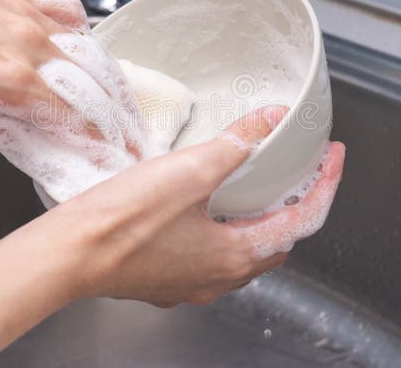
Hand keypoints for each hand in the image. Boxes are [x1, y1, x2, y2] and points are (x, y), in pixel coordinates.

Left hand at [0, 0, 141, 154]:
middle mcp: (31, 46)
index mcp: (10, 79)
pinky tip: (82, 49)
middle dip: (117, 120)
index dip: (99, 143)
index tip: (112, 157)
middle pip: (96, 89)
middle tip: (128, 138)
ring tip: (118, 103)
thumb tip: (17, 136)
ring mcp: (32, 17)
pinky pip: (70, 18)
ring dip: (110, 82)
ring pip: (91, 53)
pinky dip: (84, 38)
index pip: (75, 120)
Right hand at [0, 105, 343, 367]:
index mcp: (236, 256)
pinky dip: (225, 228)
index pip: (303, 219)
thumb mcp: (190, 170)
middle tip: (300, 170)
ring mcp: (191, 281)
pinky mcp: (165, 276)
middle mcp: (219, 277)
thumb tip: (270, 120)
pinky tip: (208, 206)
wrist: (67, 253)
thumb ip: (237, 143)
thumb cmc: (122, 221)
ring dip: (259, 218)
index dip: (325, 184)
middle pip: (277, 240)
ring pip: (244, 249)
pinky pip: (211, 253)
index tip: (333, 157)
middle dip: (296, 204)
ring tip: (259, 182)